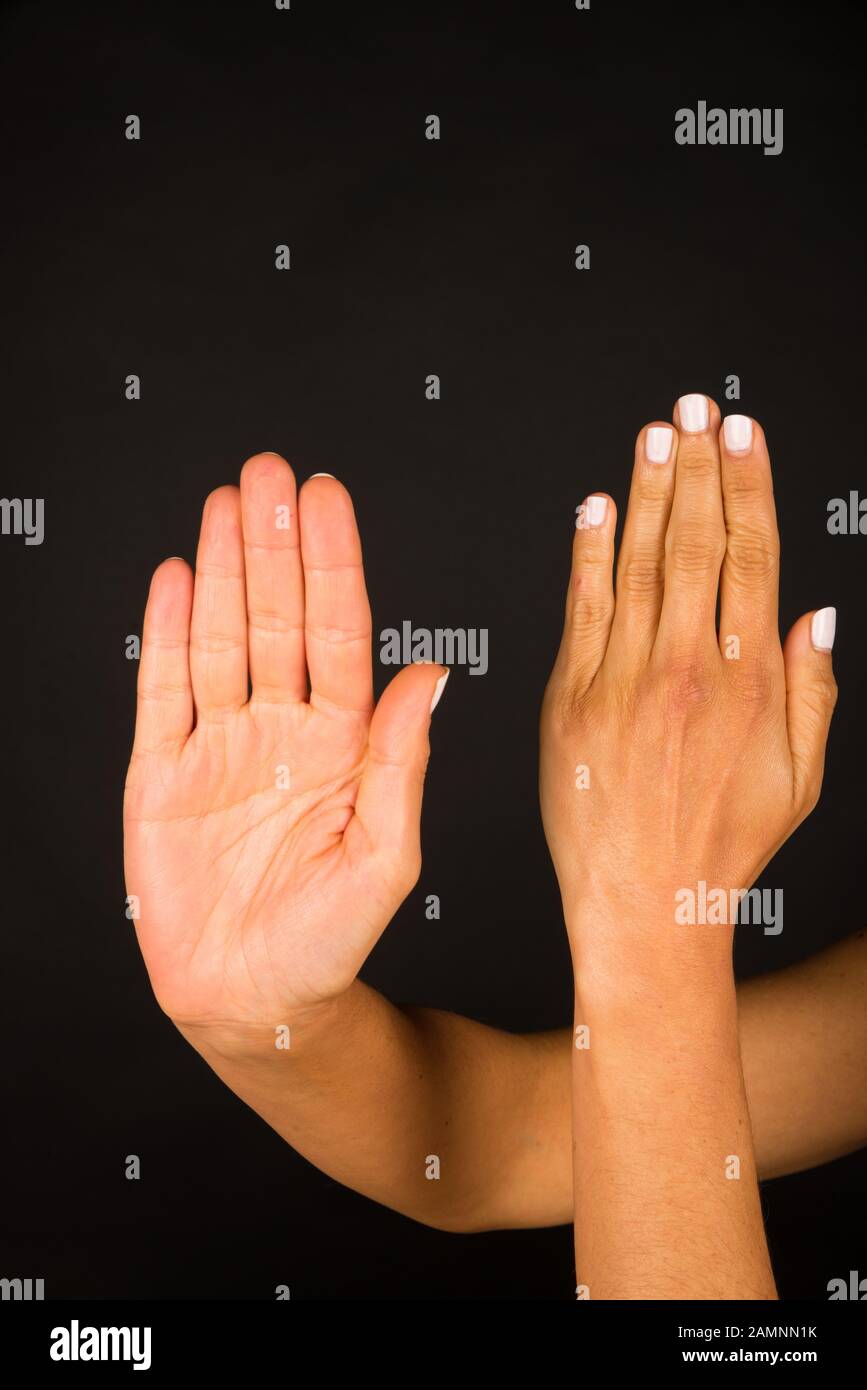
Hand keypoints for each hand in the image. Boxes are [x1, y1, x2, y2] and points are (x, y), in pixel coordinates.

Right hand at [124, 455, 446, 1040]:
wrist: (257, 1001)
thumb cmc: (332, 938)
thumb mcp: (386, 853)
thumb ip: (402, 761)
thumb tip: (432, 673)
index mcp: (343, 741)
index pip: (339, 633)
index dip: (333, 563)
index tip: (329, 496)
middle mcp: (283, 729)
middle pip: (277, 618)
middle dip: (274, 544)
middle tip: (269, 471)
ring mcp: (220, 746)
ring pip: (221, 638)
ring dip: (223, 569)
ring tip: (226, 502)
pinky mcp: (162, 774)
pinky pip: (163, 692)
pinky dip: (168, 634)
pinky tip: (178, 576)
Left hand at [540, 395, 836, 969]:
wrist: (644, 904)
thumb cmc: (723, 846)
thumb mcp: (802, 780)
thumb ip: (811, 691)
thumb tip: (814, 614)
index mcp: (749, 682)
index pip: (751, 556)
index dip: (748, 486)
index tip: (742, 434)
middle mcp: (687, 670)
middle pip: (695, 543)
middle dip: (697, 466)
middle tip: (694, 408)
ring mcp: (623, 682)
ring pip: (637, 563)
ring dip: (645, 491)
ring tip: (654, 434)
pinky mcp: (569, 699)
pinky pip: (580, 610)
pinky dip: (587, 554)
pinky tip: (594, 507)